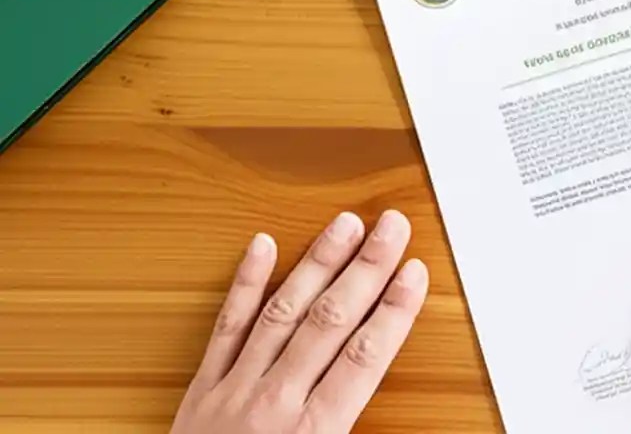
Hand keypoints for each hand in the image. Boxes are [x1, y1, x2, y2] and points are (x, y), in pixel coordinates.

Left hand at [172, 211, 428, 433]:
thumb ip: (355, 433)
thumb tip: (420, 428)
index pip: (365, 357)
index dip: (394, 311)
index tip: (415, 274)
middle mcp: (276, 404)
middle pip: (331, 321)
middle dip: (367, 269)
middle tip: (392, 227)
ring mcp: (236, 391)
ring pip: (284, 312)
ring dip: (317, 264)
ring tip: (345, 224)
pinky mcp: (204, 389)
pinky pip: (226, 328)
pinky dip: (245, 285)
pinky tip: (262, 246)